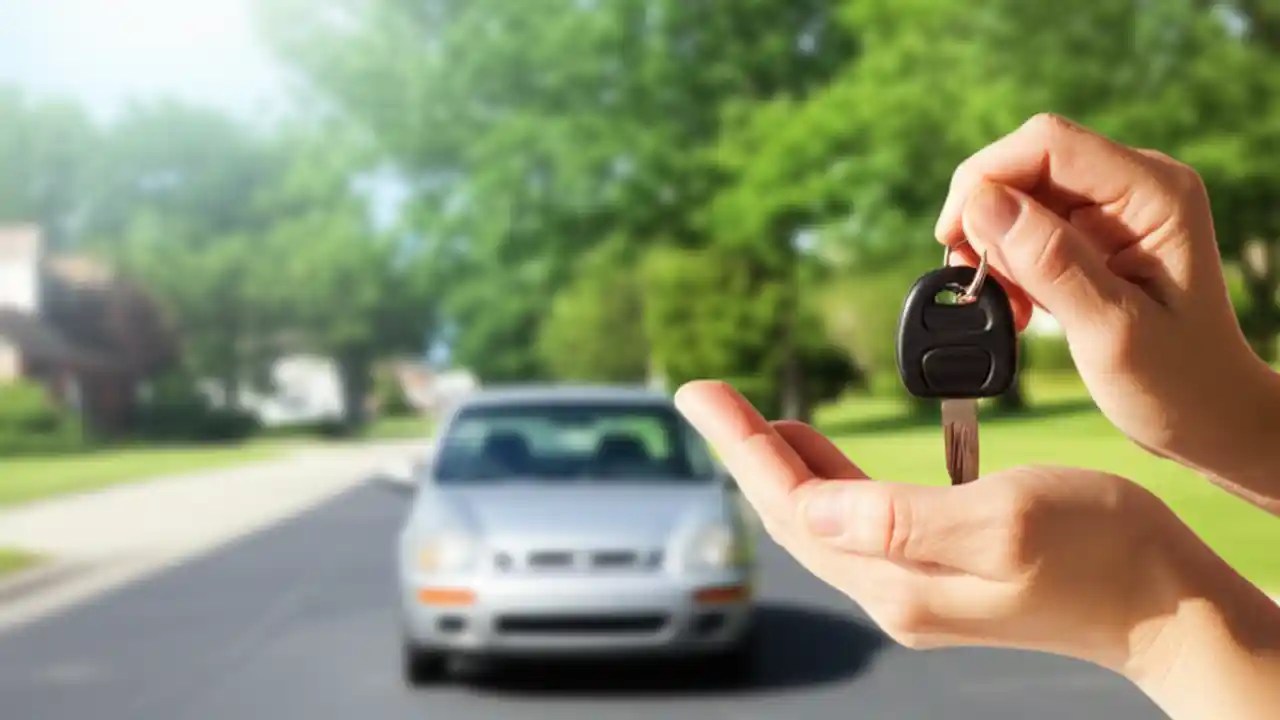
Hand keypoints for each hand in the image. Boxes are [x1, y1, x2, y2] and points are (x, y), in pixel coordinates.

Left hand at [676, 380, 1279, 719]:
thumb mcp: (1001, 520)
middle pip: (791, 514)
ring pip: (817, 520)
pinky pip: (855, 524)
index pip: (792, 503)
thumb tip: (806, 507)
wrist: (1164, 603)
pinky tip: (815, 454)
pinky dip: (824, 480)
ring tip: (744, 417)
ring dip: (779, 464)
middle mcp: (893, 592)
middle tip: (705, 394)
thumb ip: (895, 520)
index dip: (741, 444)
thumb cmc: (1100, 550)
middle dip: (744, 450)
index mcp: (899, 579)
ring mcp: (912, 588)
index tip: (698, 392)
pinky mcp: (934, 575)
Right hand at [936, 113, 1279, 511]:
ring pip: (1020, 195)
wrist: (1210, 416)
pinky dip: (1008, 263)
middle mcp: (1136, 185)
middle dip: (985, 218)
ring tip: (1011, 306)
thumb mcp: (1109, 330)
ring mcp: (1115, 207)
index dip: (986, 179)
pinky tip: (1021, 306)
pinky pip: (1029, 226)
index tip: (953, 240)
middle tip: (978, 282)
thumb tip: (984, 203)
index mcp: (1156, 193)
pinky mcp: (1096, 233)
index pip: (1048, 144)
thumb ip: (1050, 261)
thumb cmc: (1177, 383)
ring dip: (994, 247)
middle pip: (1027, 163)